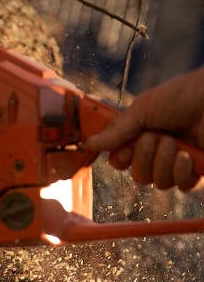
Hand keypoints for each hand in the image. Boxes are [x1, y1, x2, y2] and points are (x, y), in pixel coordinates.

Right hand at [87, 67, 203, 190]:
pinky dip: (181, 171)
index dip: (120, 158)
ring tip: (175, 143)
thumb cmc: (184, 95)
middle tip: (156, 137)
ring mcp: (178, 162)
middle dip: (143, 157)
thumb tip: (89, 144)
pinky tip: (187, 156)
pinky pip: (180, 185)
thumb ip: (117, 130)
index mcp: (142, 134)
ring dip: (163, 162)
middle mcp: (158, 151)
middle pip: (137, 175)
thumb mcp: (143, 108)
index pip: (120, 160)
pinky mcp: (198, 171)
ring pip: (157, 182)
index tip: (124, 148)